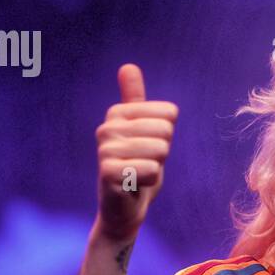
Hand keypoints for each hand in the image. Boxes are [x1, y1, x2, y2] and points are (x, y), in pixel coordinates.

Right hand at [95, 64, 177, 240]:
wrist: (123, 209)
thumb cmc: (137, 167)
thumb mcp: (143, 131)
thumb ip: (135, 100)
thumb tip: (127, 65)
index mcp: (118, 114)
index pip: (169, 113)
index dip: (167, 135)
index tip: (148, 147)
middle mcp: (107, 128)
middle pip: (165, 131)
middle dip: (162, 153)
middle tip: (144, 163)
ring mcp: (105, 150)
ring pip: (159, 151)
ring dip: (156, 168)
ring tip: (139, 174)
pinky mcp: (107, 173)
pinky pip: (150, 170)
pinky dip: (149, 181)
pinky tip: (134, 185)